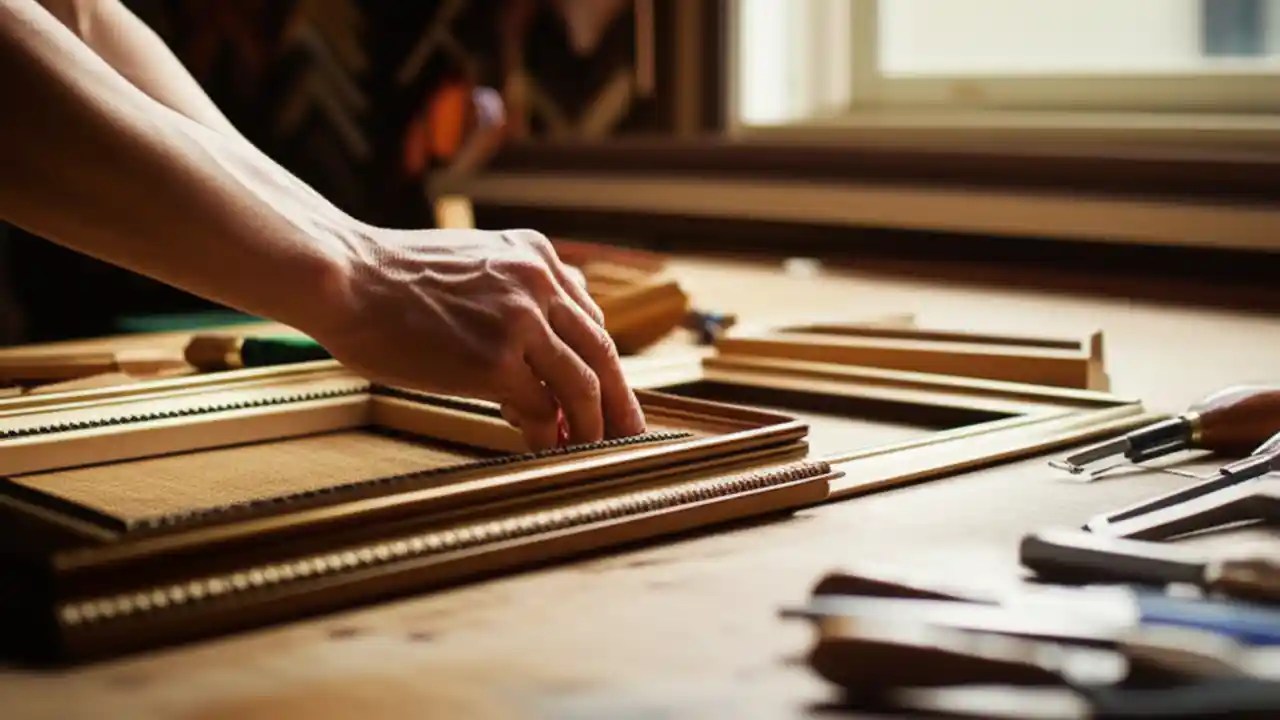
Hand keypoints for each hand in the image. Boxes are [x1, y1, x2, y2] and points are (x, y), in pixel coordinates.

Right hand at [310, 224, 645, 449]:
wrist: (343, 277)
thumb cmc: (392, 281)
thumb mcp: (473, 263)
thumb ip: (514, 294)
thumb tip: (541, 354)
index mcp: (535, 254)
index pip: (588, 318)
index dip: (598, 363)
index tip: (605, 393)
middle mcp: (538, 281)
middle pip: (601, 352)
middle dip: (619, 401)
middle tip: (631, 433)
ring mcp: (520, 321)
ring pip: (582, 383)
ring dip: (590, 424)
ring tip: (587, 449)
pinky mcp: (494, 360)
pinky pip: (539, 407)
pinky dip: (543, 432)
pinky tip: (535, 444)